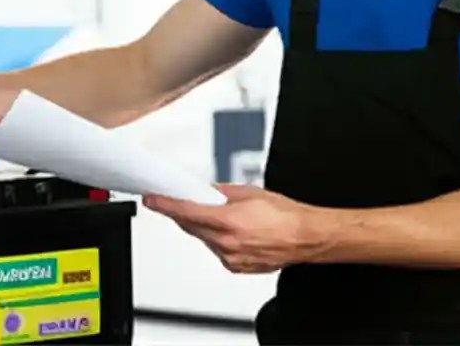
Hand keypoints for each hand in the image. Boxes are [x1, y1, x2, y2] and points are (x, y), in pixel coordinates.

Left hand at [143, 184, 333, 273]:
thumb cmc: (286, 215)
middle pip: (191, 227)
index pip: (186, 212)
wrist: (307, 237)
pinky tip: (232, 232)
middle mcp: (227, 243)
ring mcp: (231, 258)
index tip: (152, 200)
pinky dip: (218, 240)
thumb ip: (221, 193)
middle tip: (183, 200)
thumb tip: (204, 191)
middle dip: (185, 213)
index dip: (165, 205)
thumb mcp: (249, 192)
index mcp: (229, 221)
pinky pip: (217, 250)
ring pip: (204, 239)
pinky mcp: (236, 267)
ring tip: (224, 217)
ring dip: (204, 227)